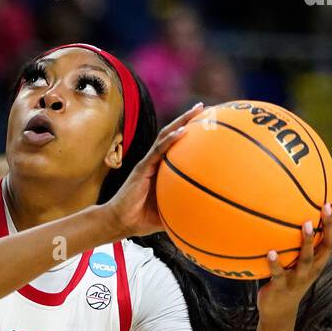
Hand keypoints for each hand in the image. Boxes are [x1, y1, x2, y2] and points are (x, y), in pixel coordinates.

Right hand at [104, 102, 206, 237]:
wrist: (120, 222)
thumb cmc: (143, 219)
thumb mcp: (171, 212)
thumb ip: (186, 208)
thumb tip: (211, 214)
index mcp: (161, 169)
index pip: (176, 146)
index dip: (190, 132)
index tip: (207, 123)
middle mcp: (154, 161)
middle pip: (172, 134)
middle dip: (188, 119)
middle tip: (205, 108)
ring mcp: (147, 163)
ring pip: (165, 136)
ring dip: (181, 122)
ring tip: (197, 110)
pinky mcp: (142, 168)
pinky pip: (158, 151)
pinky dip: (170, 140)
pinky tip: (183, 131)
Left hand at [256, 192, 331, 321]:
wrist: (278, 311)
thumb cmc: (285, 277)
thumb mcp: (292, 258)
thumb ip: (291, 239)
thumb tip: (281, 210)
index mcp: (318, 259)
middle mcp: (313, 267)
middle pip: (328, 245)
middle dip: (329, 225)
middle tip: (326, 206)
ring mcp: (299, 278)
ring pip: (307, 259)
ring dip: (308, 242)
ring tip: (306, 224)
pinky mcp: (282, 287)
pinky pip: (279, 274)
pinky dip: (275, 264)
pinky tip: (270, 252)